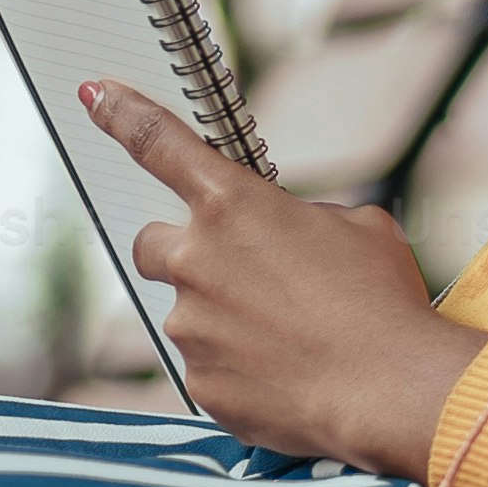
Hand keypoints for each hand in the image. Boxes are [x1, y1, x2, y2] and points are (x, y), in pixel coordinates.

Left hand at [83, 85, 481, 482]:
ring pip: (191, 315)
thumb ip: (305, 220)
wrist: (391, 391)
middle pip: (152, 247)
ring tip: (294, 339)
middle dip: (185, 253)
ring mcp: (191, 327)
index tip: (96, 95)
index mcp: (232, 206)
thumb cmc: (382, 303)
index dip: (121, 113)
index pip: (158, 143)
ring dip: (228, 320)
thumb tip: (291, 235)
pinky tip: (291, 374)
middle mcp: (195, 262)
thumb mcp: (360, 230)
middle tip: (238, 273)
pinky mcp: (200, 384)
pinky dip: (243, 370)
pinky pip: (211, 369)